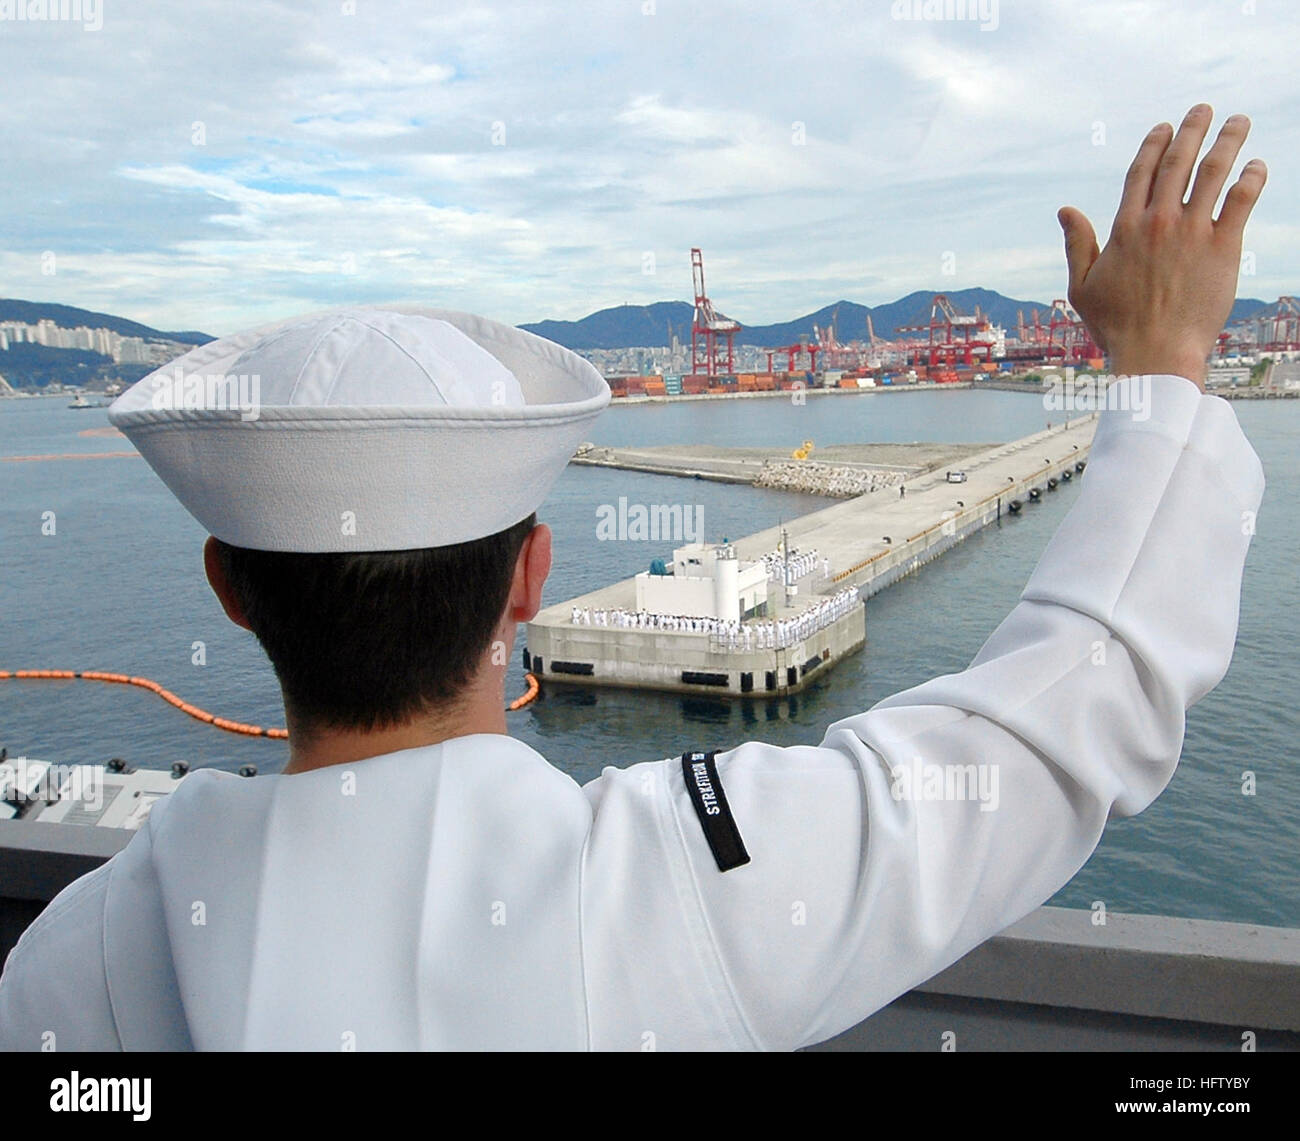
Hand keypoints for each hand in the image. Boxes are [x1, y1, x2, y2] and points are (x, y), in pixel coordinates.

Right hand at [1057, 105, 1266, 389]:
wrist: (1156, 352)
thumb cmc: (1116, 327)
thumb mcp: (1082, 287)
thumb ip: (1077, 244)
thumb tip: (1065, 210)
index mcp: (1125, 228)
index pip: (1142, 172)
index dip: (1155, 144)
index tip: (1166, 127)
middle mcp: (1159, 222)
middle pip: (1179, 162)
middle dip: (1193, 129)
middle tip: (1204, 110)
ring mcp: (1192, 232)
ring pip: (1214, 172)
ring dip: (1228, 141)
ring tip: (1239, 122)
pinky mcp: (1223, 247)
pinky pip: (1241, 200)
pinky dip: (1251, 177)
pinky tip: (1257, 165)